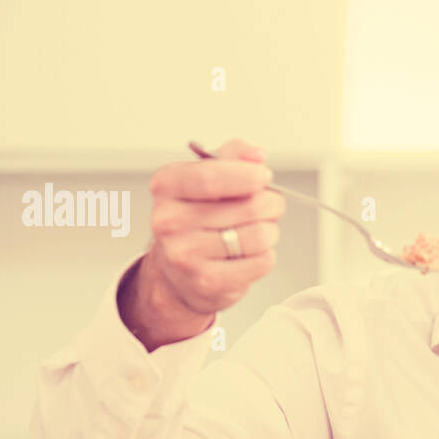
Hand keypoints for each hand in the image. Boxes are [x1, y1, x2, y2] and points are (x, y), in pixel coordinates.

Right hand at [124, 138, 283, 347]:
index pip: (210, 176)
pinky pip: (262, 262)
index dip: (247, 175)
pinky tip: (248, 254)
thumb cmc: (198, 218)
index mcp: (167, 186)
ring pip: (260, 235)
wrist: (178, 272)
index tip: (264, 176)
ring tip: (255, 231)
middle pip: (249, 207)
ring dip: (270, 231)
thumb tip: (257, 156)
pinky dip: (265, 256)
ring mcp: (185, 255)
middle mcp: (169, 221)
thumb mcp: (207, 176)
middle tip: (267, 206)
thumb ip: (233, 156)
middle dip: (271, 204)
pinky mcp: (207, 282)